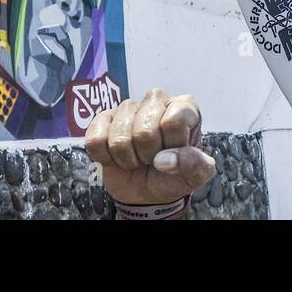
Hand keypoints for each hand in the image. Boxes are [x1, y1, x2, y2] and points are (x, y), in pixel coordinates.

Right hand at [84, 88, 216, 212]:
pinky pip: (96, 139)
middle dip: (148, 155)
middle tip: (152, 159)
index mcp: (184, 107)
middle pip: (145, 131)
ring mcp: (128, 107)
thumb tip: (165, 159)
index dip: (171, 146)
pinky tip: (116, 156)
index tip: (174, 154)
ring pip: (119, 137)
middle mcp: (156, 100)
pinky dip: (106, 157)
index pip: (173, 122)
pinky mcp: (103, 119)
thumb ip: (195, 165)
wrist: (146, 192)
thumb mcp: (195, 176)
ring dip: (128, 159)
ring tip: (136, 159)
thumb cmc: (173, 176)